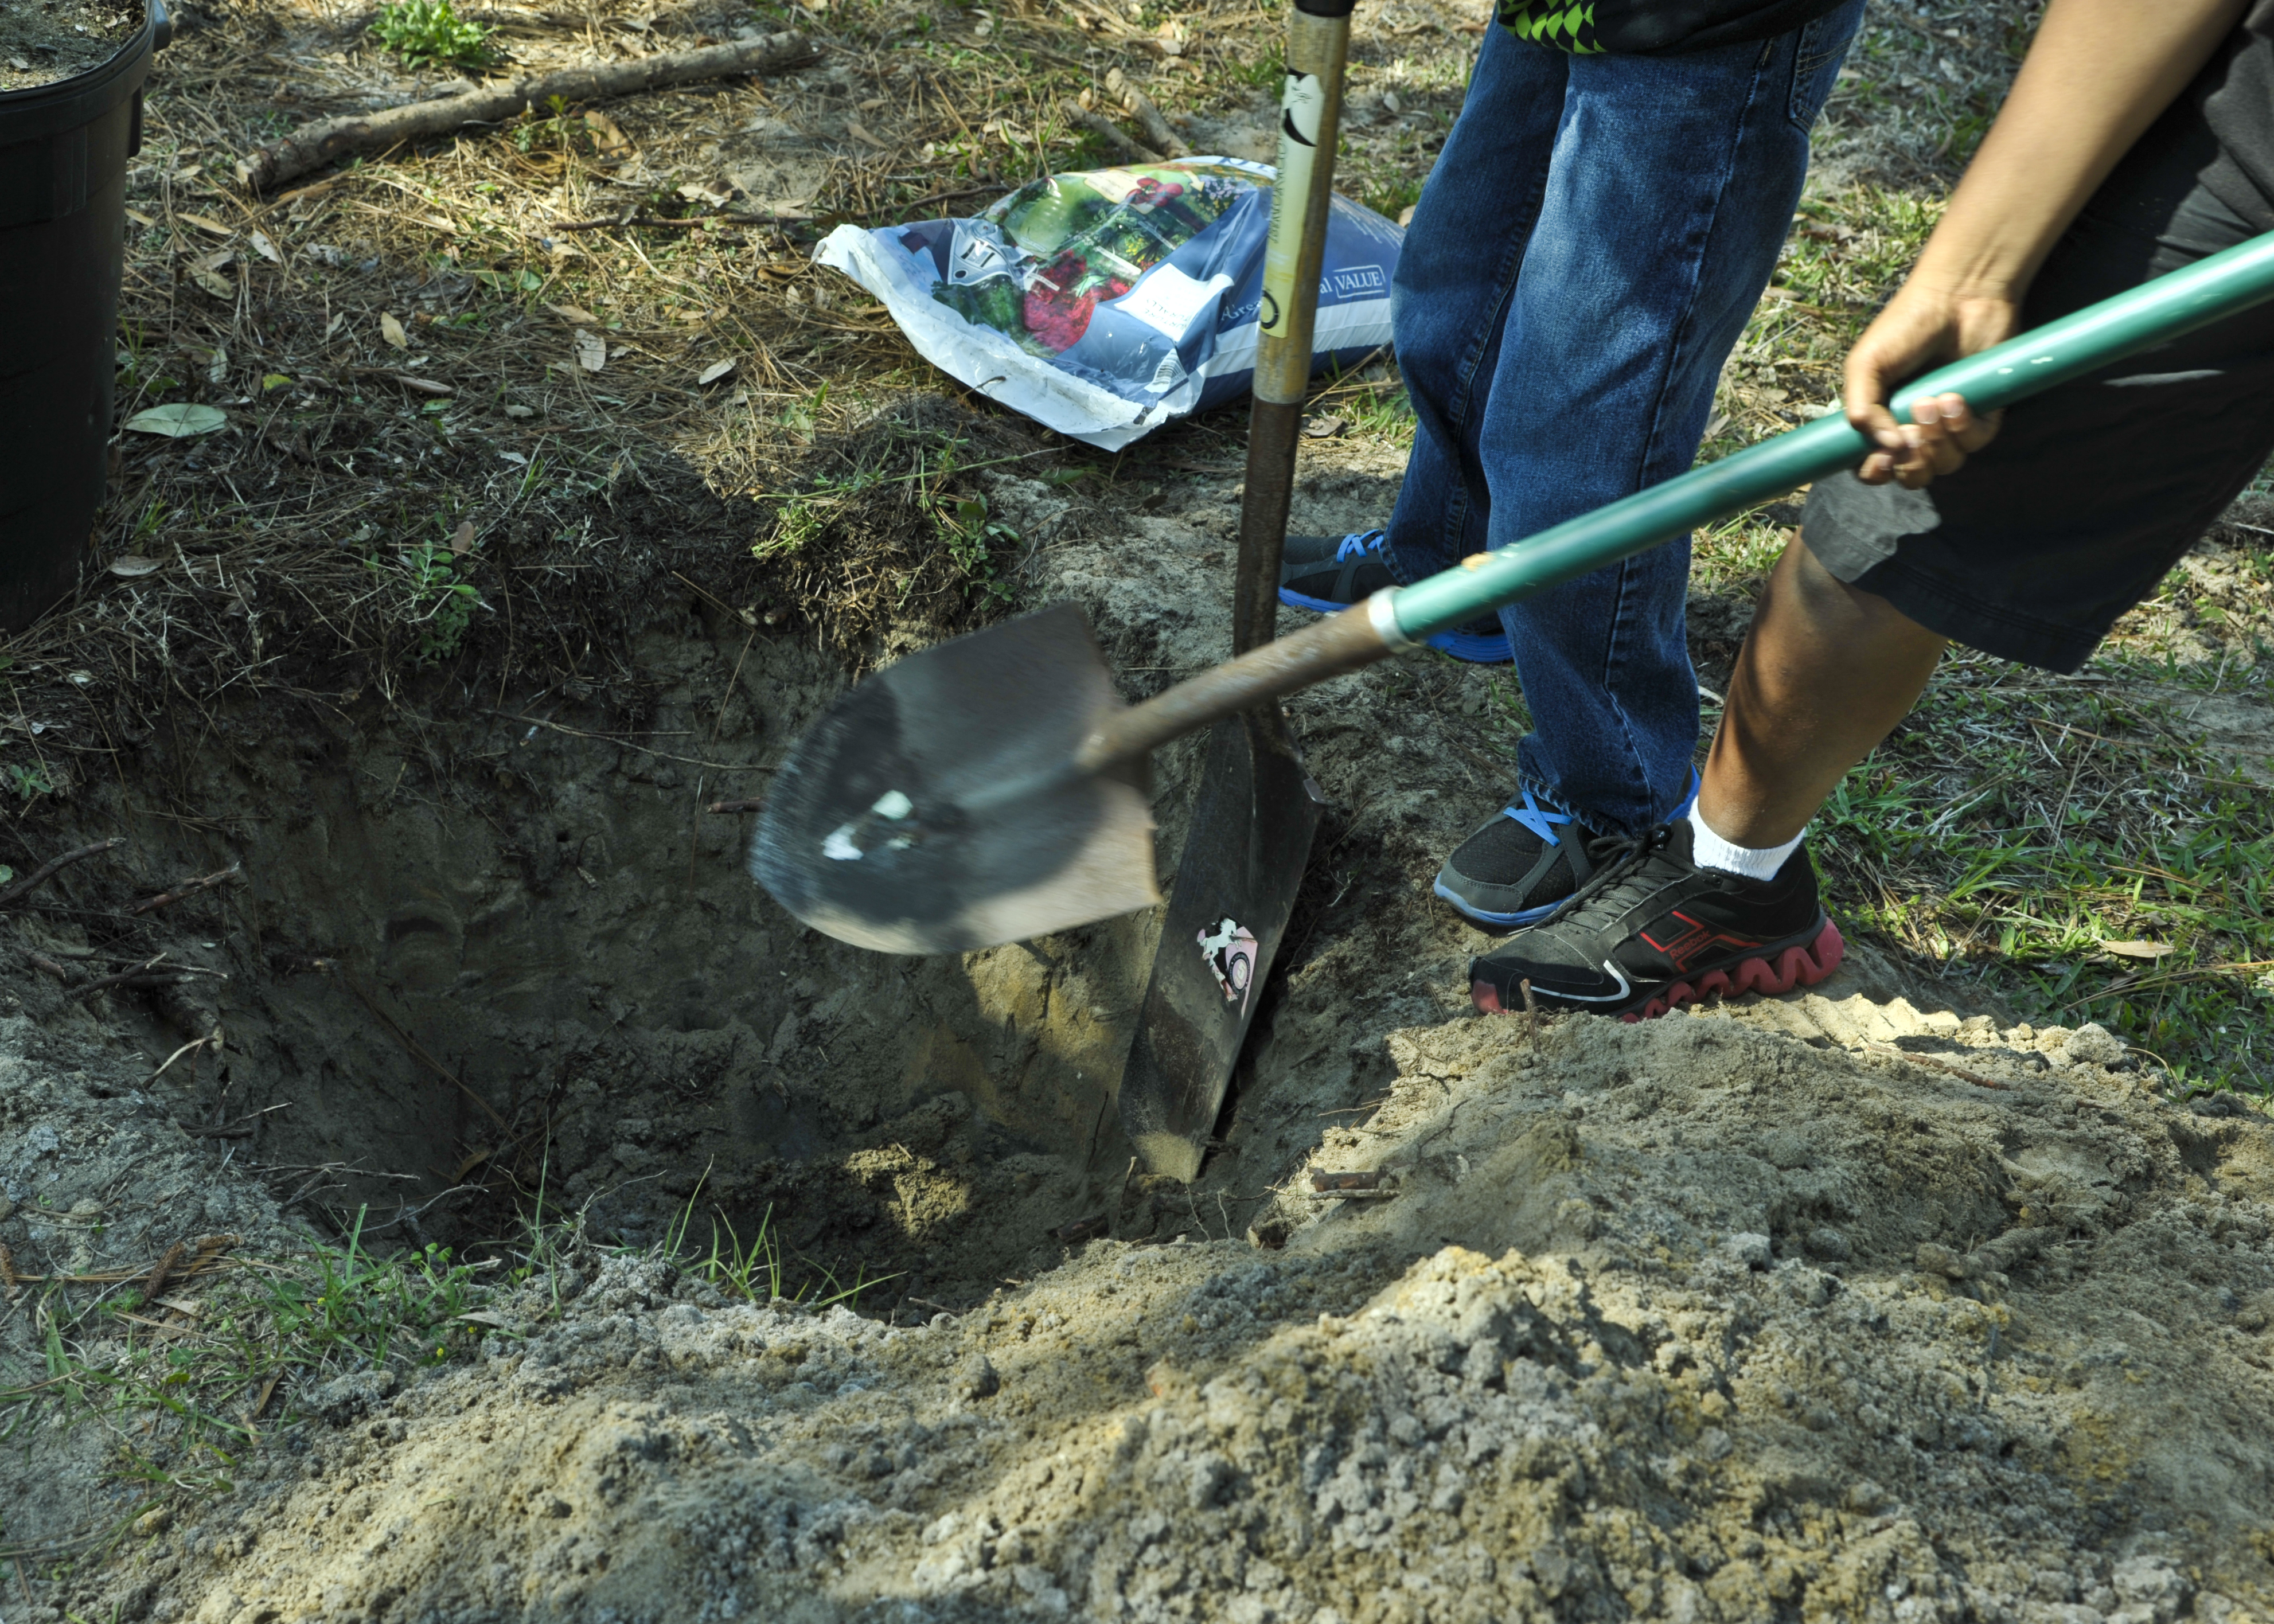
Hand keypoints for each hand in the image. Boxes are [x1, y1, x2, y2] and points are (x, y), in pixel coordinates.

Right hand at [1844, 280, 2016, 487]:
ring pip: (1943, 465)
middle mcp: (1914, 428)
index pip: (1873, 467)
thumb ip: (1862, 409)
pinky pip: (1973, 444)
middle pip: (1911, 475)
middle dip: (1911, 464)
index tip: (1881, 459)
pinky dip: (1963, 428)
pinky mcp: (1981, 415)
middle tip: (1911, 434)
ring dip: (1936, 441)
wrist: (1960, 296)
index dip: (1876, 472)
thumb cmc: (1907, 325)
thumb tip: (1887, 449)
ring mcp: (1948, 425)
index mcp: (1880, 420)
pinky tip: (1956, 398)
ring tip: (1933, 401)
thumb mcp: (1867, 364)